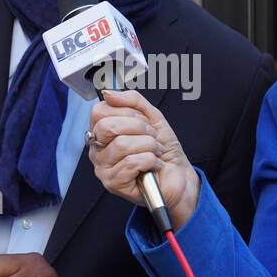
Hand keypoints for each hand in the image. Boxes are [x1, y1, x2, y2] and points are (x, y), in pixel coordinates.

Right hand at [88, 88, 199, 228]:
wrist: (178, 175)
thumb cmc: (163, 149)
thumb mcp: (151, 117)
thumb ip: (132, 101)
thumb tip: (108, 93)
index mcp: (102, 132)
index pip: (99, 111)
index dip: (126, 111)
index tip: (142, 121)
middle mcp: (98, 150)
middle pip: (107, 126)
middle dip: (139, 128)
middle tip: (152, 137)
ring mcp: (103, 168)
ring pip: (122, 144)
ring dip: (149, 145)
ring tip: (155, 152)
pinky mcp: (113, 183)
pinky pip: (132, 162)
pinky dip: (151, 160)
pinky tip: (154, 165)